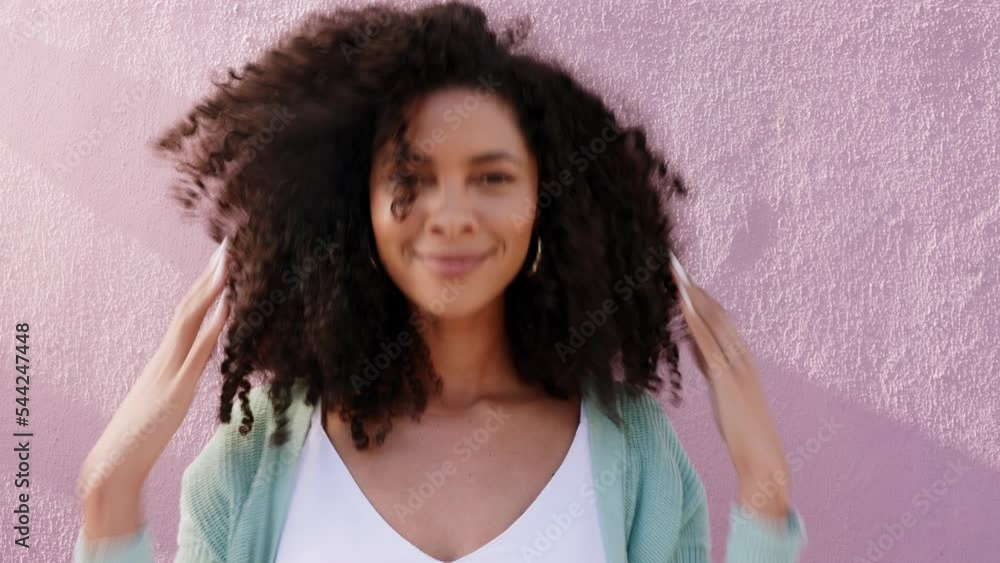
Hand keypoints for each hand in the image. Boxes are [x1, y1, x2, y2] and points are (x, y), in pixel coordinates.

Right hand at [78, 237, 231, 540]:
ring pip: (190, 319)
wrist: (114, 463)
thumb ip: (181, 377)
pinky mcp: (176, 389)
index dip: (205, 285)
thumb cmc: (142, 435)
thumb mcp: (168, 398)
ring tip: (232, 260)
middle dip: (211, 274)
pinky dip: (213, 326)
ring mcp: (169, 369)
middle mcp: (165, 355)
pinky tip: (230, 307)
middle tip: (231, 243)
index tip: (222, 259)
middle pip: (189, 305)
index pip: (187, 312)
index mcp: (165, 357)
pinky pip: (197, 351)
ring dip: (212, 288)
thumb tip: (198, 364)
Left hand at [667, 251, 790, 521]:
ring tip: (674, 273)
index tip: (682, 278)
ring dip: (693, 296)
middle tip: (673, 265)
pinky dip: (695, 320)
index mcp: (741, 357)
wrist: (762, 457)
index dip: (701, 297)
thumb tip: (693, 344)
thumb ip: (710, 364)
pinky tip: (682, 303)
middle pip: (716, 313)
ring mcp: (736, 365)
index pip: (719, 319)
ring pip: (713, 321)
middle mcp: (741, 355)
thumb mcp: (721, 388)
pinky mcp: (727, 378)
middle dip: (695, 288)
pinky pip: (709, 342)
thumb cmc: (741, 428)